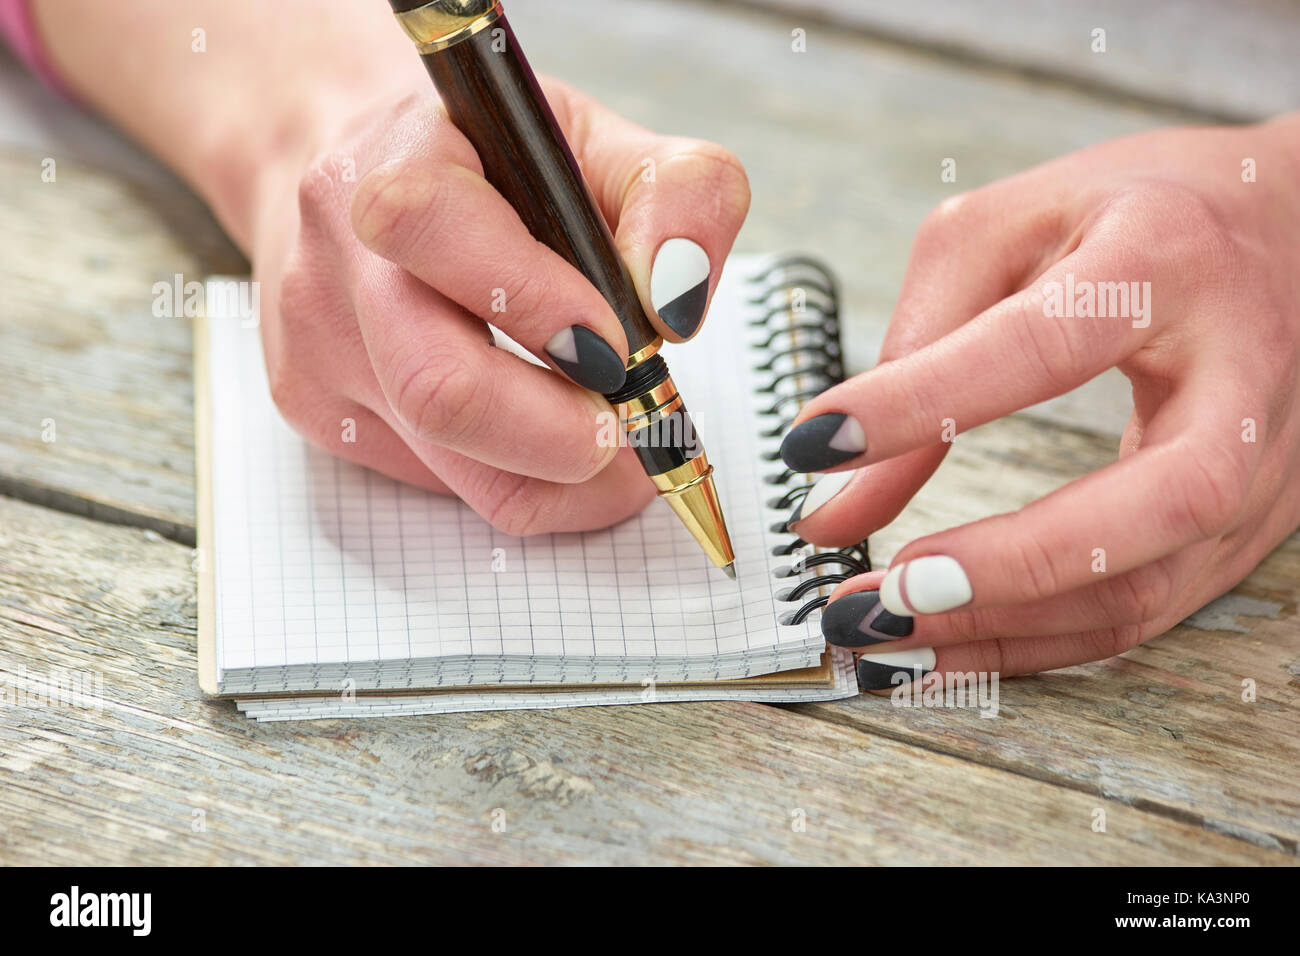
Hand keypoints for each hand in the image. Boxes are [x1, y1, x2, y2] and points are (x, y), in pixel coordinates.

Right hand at [252, 80, 748, 533]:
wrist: (361, 180)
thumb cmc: (489, 167)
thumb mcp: (598, 141)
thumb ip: (678, 194)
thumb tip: (678, 301)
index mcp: (397, 163)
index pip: (436, 231)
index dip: (542, 304)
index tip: (619, 343)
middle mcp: (338, 260)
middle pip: (439, 390)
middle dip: (564, 435)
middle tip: (630, 423)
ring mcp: (316, 346)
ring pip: (451, 465)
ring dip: (560, 477)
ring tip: (612, 439)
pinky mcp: (317, 410)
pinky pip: (439, 485)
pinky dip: (520, 478)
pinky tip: (541, 430)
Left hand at [779, 116, 1299, 688]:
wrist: (1294, 226)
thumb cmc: (1135, 214)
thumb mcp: (1011, 226)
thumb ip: (917, 346)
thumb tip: (833, 488)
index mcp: (1166, 261)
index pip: (1041, 344)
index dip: (921, 403)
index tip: (810, 443)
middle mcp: (1240, 373)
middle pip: (1153, 503)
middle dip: (1008, 565)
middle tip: (883, 593)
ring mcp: (1263, 463)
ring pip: (1148, 587)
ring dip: (1005, 630)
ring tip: (885, 639)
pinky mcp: (1250, 525)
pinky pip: (1141, 611)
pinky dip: (1034, 643)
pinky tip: (945, 649)